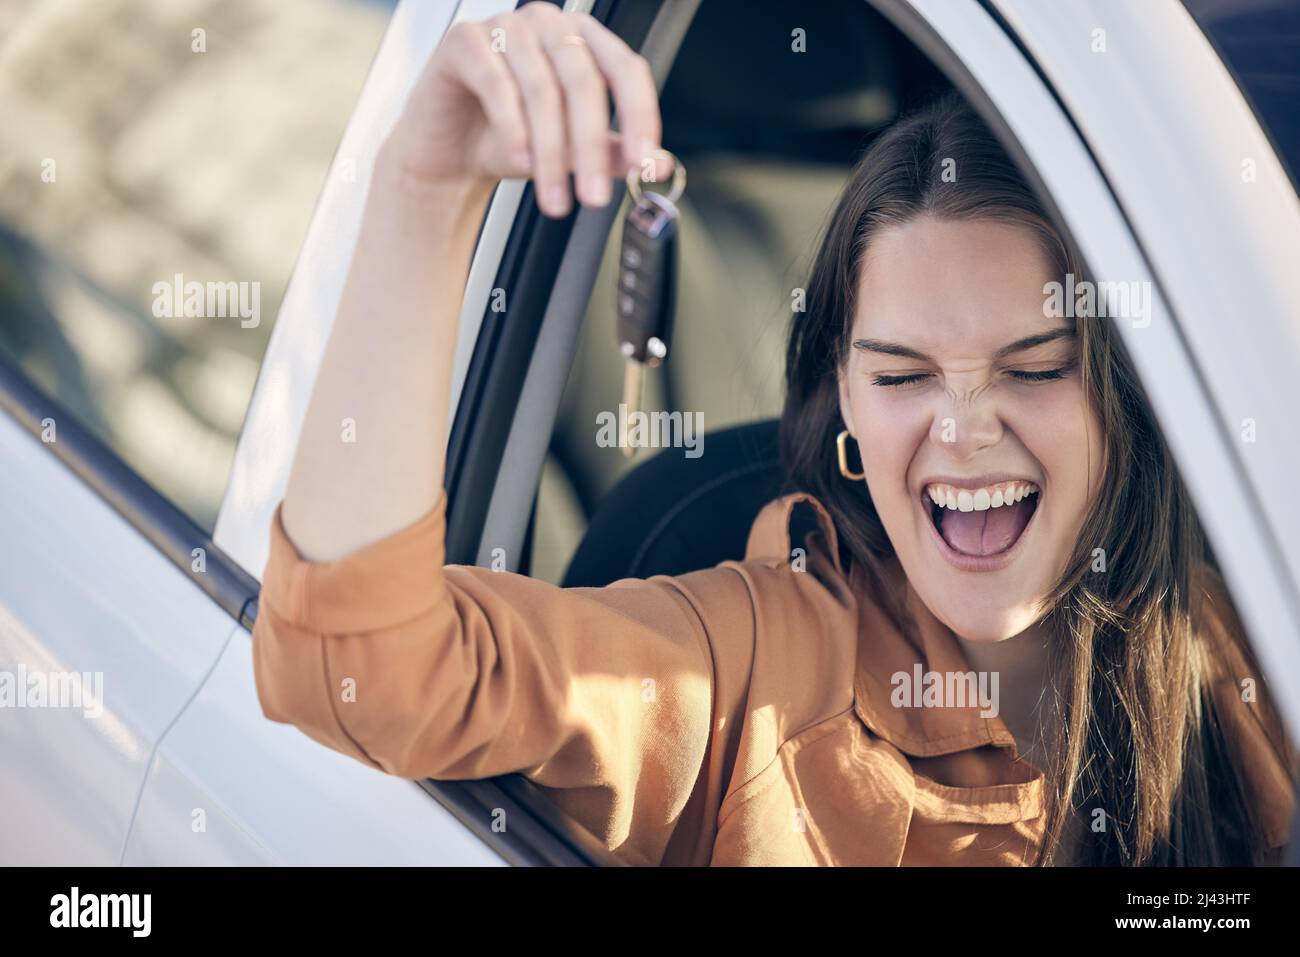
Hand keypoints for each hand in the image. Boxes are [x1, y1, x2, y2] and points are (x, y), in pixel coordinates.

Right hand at [382, 2, 671, 217]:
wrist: (447, 154)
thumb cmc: (509, 143)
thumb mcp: (570, 153)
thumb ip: (614, 153)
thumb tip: (660, 163)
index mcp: (584, 40)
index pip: (627, 69)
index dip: (641, 116)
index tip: (646, 163)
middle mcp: (548, 24)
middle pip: (584, 82)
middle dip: (591, 148)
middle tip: (594, 198)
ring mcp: (505, 26)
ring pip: (542, 89)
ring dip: (550, 152)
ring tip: (554, 198)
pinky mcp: (464, 41)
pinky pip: (496, 83)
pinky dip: (512, 127)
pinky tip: (520, 161)